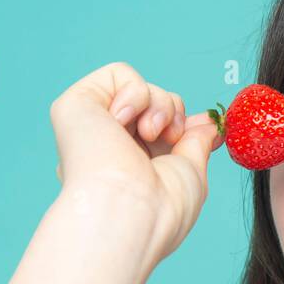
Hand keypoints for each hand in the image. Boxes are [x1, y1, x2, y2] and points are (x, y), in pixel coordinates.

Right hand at [50, 62, 223, 265]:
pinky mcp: (74, 106)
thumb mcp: (191, 172)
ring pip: (141, 89)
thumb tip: (208, 123)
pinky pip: (118, 73)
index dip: (183, 125)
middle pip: (155, 105)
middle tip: (171, 137)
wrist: (129, 210)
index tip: (201, 131)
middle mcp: (108, 147)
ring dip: (159, 106)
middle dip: (173, 115)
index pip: (162, 130)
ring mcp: (92, 127)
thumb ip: (197, 143)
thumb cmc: (162, 207)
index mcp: (131, 167)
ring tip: (149, 133)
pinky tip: (121, 122)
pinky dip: (135, 93)